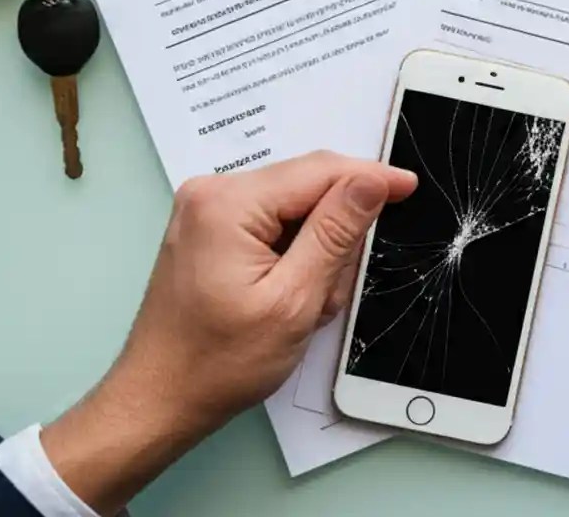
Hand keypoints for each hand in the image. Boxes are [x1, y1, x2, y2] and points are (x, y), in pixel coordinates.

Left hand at [42, 152, 416, 514]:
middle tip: (332, 290)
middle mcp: (211, 193)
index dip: (371, 178)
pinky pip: (273, 223)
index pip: (320, 170)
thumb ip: (336, 233)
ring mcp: (207, 210)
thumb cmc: (217, 363)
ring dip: (316, 250)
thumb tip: (370, 182)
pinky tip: (288, 293)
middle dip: (337, 231)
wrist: (159, 398)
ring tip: (305, 304)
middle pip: (307, 185)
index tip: (409, 187)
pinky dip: (294, 254)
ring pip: (295, 208)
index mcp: (228, 204)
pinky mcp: (210, 228)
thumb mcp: (294, 301)